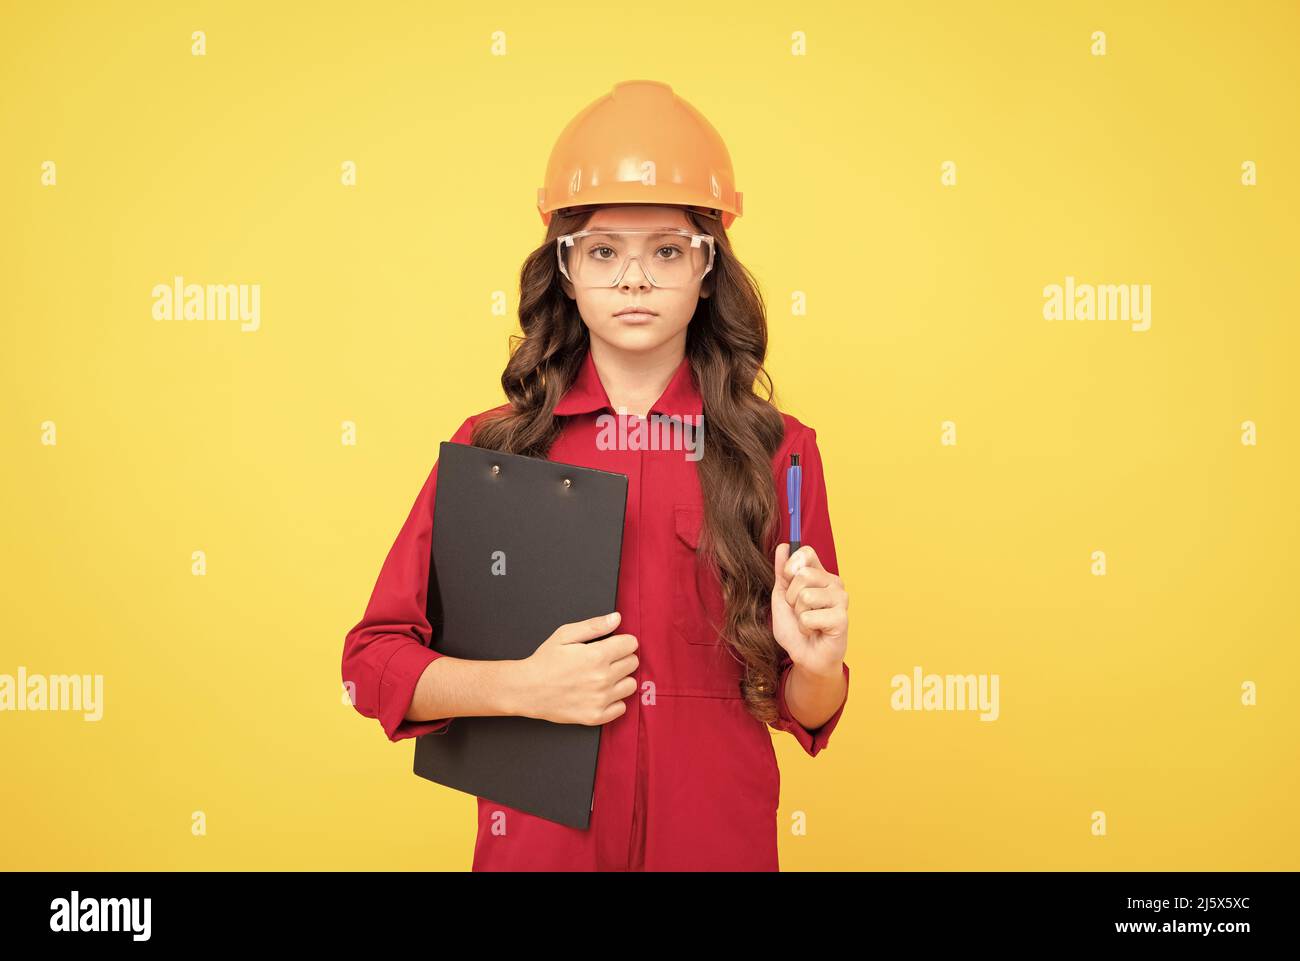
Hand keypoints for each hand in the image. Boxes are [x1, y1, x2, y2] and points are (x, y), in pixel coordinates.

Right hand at [515, 611, 638, 724]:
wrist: (527, 689)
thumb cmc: (545, 661)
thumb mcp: (565, 634)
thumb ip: (594, 626)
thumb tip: (617, 618)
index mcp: (597, 655)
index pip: (631, 644)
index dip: (622, 641)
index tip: (613, 644)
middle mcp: (602, 678)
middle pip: (633, 663)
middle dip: (622, 658)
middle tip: (604, 660)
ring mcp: (600, 699)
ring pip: (631, 685)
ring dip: (621, 679)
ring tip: (603, 677)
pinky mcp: (596, 716)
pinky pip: (622, 708)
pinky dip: (614, 701)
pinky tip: (600, 694)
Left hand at [771, 544, 848, 677]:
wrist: (805, 657)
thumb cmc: (795, 629)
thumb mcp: (781, 597)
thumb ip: (781, 573)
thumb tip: (782, 546)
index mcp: (820, 574)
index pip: (806, 552)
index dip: (790, 567)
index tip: (789, 583)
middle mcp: (834, 583)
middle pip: (802, 575)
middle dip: (791, 597)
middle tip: (799, 611)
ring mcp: (840, 599)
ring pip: (805, 596)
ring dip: (798, 615)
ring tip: (807, 623)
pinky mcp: (842, 618)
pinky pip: (809, 617)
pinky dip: (804, 628)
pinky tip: (815, 632)